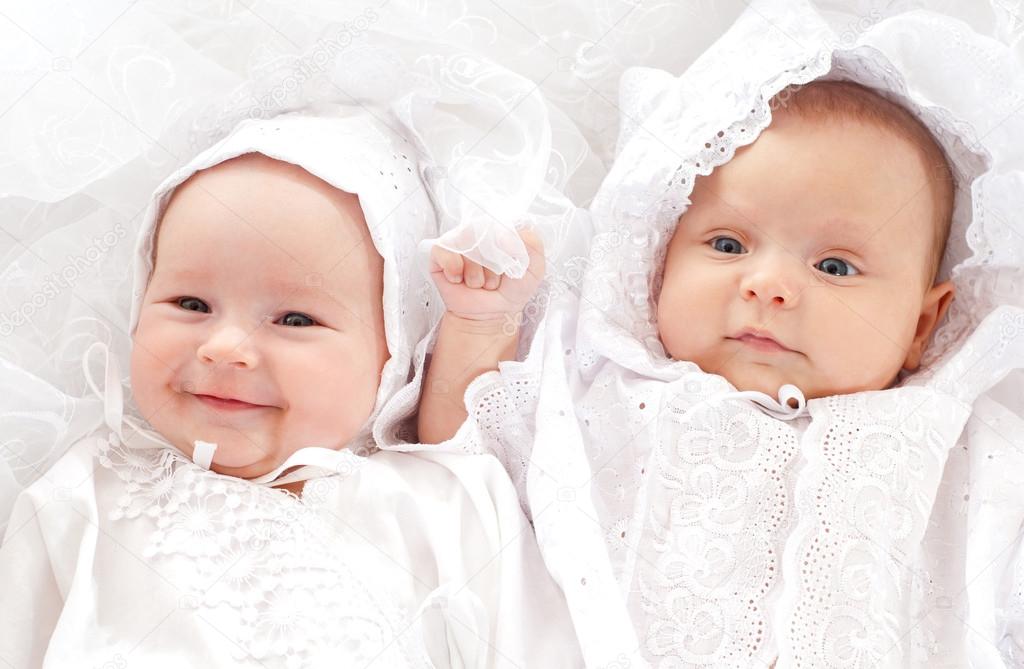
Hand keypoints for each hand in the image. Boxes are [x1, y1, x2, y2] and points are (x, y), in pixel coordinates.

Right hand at [429, 228, 544, 325]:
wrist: (493, 314)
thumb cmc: (512, 289)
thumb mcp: (534, 268)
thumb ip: (532, 244)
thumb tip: (506, 234)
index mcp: (499, 231)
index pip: (500, 224)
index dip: (505, 248)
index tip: (509, 266)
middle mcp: (478, 233)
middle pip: (482, 237)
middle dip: (492, 267)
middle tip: (494, 280)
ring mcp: (458, 242)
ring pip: (466, 247)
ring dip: (475, 274)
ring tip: (479, 283)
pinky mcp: (440, 253)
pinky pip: (444, 251)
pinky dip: (454, 269)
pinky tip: (460, 280)